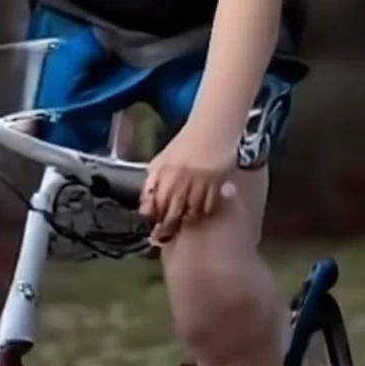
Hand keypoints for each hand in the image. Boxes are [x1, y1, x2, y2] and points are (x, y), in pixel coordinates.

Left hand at [140, 123, 236, 243]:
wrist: (212, 128)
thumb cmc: (186, 143)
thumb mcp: (163, 158)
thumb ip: (155, 179)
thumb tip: (147, 203)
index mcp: (162, 171)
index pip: (153, 200)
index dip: (152, 216)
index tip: (151, 226)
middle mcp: (178, 177)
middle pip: (170, 210)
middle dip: (167, 226)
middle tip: (165, 238)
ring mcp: (198, 180)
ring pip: (190, 211)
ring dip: (186, 221)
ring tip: (184, 226)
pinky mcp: (217, 182)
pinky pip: (209, 205)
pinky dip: (205, 212)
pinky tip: (202, 214)